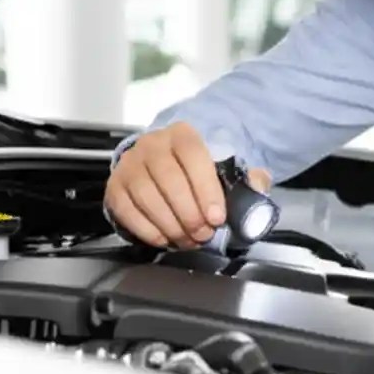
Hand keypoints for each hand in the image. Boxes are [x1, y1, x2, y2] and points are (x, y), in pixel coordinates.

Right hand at [105, 122, 271, 248]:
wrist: (159, 165)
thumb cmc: (195, 171)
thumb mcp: (226, 168)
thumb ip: (247, 177)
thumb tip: (257, 188)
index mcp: (182, 134)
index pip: (193, 155)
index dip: (205, 189)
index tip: (217, 217)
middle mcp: (151, 144)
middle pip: (168, 178)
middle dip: (189, 213)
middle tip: (203, 234)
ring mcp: (130, 165)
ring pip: (147, 197)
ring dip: (170, 225)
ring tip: (187, 239)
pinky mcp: (115, 186)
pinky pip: (127, 211)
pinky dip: (147, 230)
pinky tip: (165, 238)